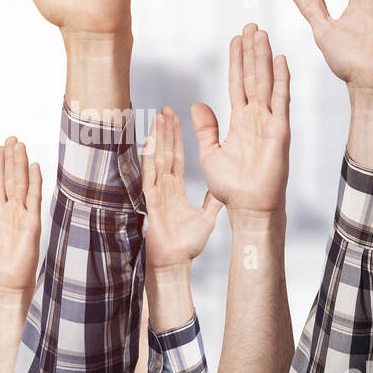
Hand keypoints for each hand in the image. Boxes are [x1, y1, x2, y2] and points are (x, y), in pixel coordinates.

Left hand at [0, 137, 42, 293]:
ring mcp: (24, 217)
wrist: (4, 286)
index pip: (0, 184)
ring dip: (21, 164)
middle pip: (12, 179)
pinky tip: (34, 167)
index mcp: (1, 215)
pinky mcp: (32, 224)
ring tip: (20, 146)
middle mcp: (14, 213)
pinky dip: (34, 182)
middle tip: (12, 139)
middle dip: (11, 158)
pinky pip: (33, 199)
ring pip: (22, 184)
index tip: (0, 150)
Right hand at [142, 107, 222, 271]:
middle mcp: (163, 187)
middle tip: (166, 109)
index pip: (175, 157)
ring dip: (157, 139)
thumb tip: (222, 189)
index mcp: (174, 189)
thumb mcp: (206, 218)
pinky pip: (149, 176)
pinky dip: (149, 159)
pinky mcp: (151, 201)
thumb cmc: (186, 245)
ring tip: (159, 118)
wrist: (174, 263)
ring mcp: (155, 193)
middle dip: (166, 131)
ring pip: (156, 159)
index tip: (176, 119)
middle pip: (165, 153)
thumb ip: (212, 201)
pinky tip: (150, 142)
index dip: (176, 138)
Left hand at [191, 24, 289, 214]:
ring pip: (266, 82)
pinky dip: (281, 79)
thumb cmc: (232, 187)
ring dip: (263, 57)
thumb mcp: (210, 153)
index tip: (236, 39)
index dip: (236, 61)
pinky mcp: (279, 131)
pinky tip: (280, 59)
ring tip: (261, 33)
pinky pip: (280, 100)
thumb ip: (205, 129)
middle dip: (251, 51)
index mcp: (240, 121)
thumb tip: (196, 105)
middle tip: (250, 25)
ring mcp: (270, 122)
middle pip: (253, 76)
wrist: (248, 208)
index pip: (238, 83)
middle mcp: (257, 117)